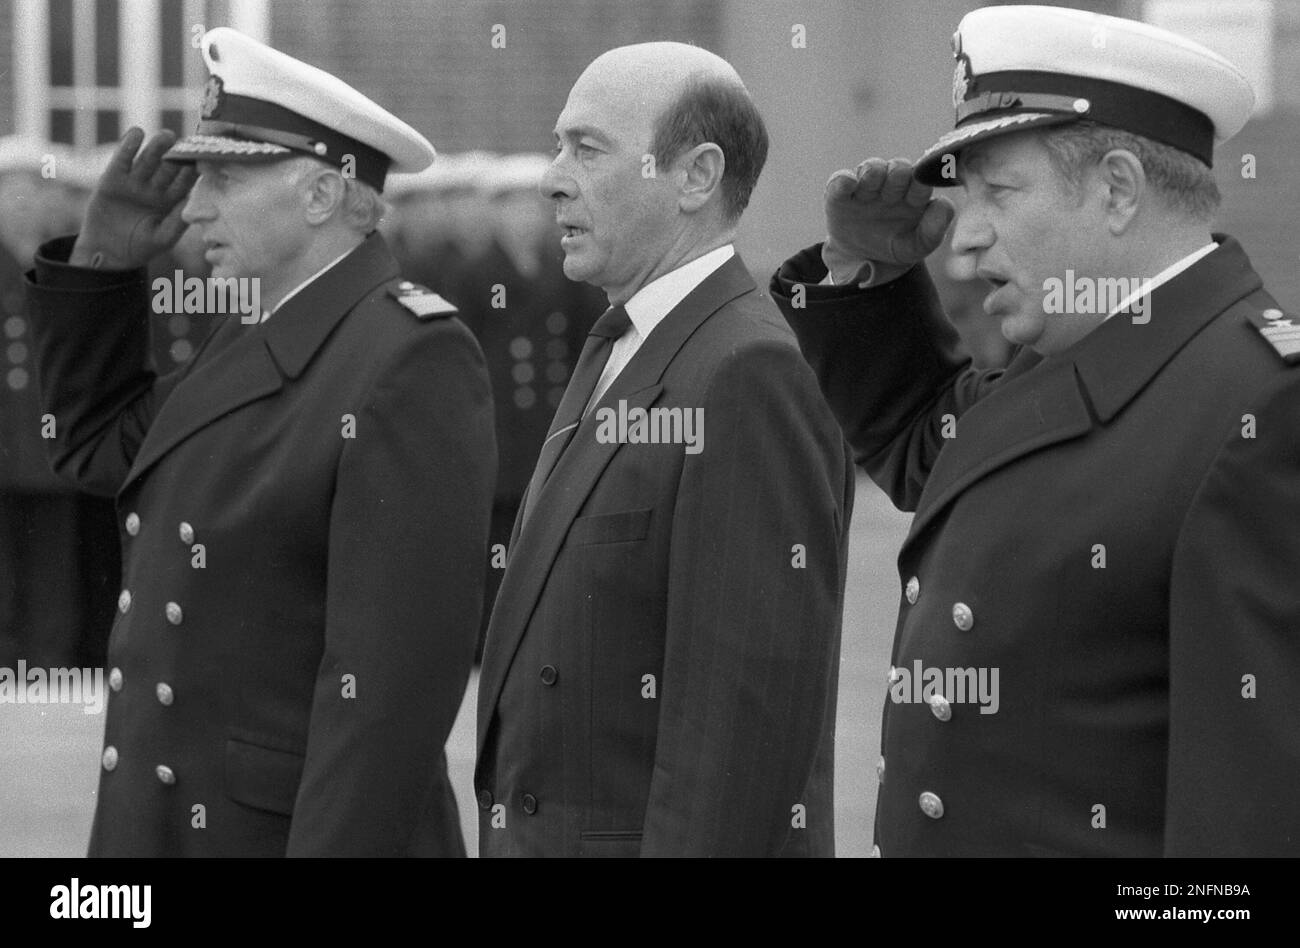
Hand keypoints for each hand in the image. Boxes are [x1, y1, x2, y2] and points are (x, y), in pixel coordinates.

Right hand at [69, 128, 197, 269]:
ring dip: (156, 147)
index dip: (191, 171)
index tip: (201, 159)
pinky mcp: (112, 178)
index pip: (184, 182)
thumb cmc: (141, 248)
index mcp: (171, 200)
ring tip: (166, 136)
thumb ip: (177, 221)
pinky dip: (128, 146)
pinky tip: (137, 133)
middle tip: (184, 143)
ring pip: (147, 160)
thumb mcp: (162, 238)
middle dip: (176, 155)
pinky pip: (122, 159)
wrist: (108, 253)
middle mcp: (154, 188)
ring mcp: (134, 182)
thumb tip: (191, 203)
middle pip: (167, 167)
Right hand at [822, 157, 953, 285]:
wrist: (860, 259)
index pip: (922, 180)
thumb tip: (942, 204)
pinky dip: (843, 179)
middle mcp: (892, 186)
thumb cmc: (893, 246)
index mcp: (914, 196)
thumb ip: (933, 231)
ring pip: (872, 168)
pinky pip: (840, 180)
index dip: (921, 182)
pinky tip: (849, 184)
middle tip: (893, 193)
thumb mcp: (916, 247)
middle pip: (898, 168)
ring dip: (873, 172)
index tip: (919, 191)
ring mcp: (866, 188)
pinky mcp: (840, 194)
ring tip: (870, 184)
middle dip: (898, 174)